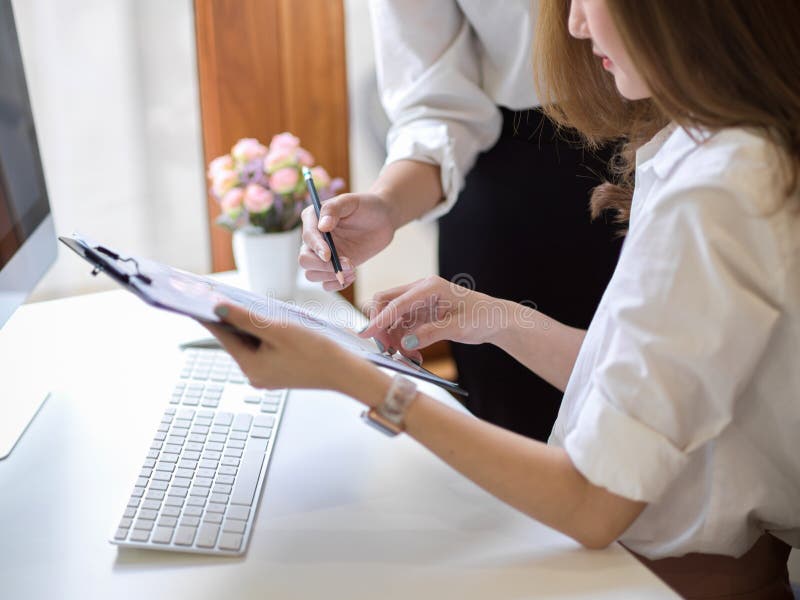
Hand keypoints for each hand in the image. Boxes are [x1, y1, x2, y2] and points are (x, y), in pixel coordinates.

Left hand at [200, 303, 355, 390]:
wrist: (346, 371)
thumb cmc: (316, 352)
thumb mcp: (278, 329)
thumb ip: (246, 318)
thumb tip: (218, 308)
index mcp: (251, 367)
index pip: (223, 336)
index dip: (209, 316)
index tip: (194, 301)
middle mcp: (255, 374)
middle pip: (236, 340)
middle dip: (231, 319)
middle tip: (219, 296)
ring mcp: (267, 375)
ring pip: (250, 344)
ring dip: (249, 326)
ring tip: (246, 306)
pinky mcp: (279, 372)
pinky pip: (264, 349)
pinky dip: (263, 335)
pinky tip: (268, 322)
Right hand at [299, 192, 394, 290]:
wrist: (383, 219)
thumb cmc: (366, 206)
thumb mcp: (350, 202)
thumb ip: (334, 209)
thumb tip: (322, 226)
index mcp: (312, 219)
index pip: (307, 236)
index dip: (316, 247)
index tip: (328, 255)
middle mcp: (314, 239)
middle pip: (304, 259)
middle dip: (323, 266)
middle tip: (348, 264)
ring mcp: (323, 255)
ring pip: (312, 274)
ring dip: (331, 276)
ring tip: (353, 268)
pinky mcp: (334, 267)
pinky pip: (325, 284)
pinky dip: (336, 284)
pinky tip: (352, 275)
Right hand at [358, 276, 504, 362]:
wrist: (495, 319)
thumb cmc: (482, 316)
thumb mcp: (459, 327)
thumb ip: (431, 333)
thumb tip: (406, 343)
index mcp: (430, 286)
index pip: (397, 302)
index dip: (380, 319)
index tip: (367, 334)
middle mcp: (421, 291)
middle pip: (386, 303)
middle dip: (381, 327)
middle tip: (387, 349)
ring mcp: (419, 303)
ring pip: (393, 319)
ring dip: (393, 339)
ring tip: (408, 357)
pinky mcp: (421, 315)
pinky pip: (403, 329)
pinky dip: (403, 343)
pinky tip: (414, 356)